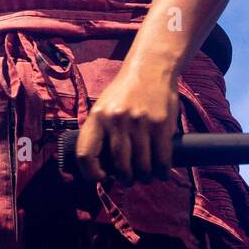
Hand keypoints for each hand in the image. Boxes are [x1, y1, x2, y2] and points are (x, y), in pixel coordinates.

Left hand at [75, 58, 179, 184]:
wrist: (150, 68)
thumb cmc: (126, 92)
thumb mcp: (105, 106)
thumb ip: (101, 131)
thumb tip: (101, 164)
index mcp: (98, 116)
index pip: (86, 153)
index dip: (91, 173)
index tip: (101, 177)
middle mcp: (116, 120)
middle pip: (119, 165)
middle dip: (125, 178)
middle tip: (129, 179)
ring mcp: (139, 122)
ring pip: (141, 165)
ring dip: (145, 176)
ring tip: (146, 176)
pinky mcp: (160, 124)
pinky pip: (161, 157)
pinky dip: (162, 170)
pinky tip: (161, 172)